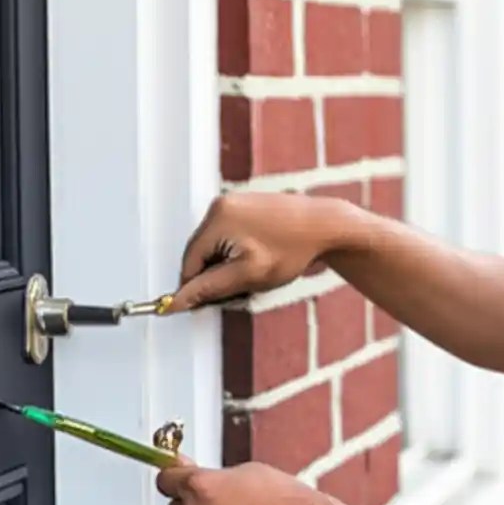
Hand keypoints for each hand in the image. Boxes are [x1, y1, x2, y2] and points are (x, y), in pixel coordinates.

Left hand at [156, 459, 367, 504]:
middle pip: (175, 504)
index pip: (165, 478)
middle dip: (189, 498)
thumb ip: (211, 473)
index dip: (176, 473)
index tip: (180, 470)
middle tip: (215, 493)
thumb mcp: (245, 471)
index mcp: (200, 486)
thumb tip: (190, 471)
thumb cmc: (282, 498)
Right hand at [169, 193, 351, 312]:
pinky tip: (262, 258)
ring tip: (257, 272)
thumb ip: (208, 289)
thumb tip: (175, 301)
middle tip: (243, 289)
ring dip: (229, 266)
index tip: (214, 302)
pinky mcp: (247, 206)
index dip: (198, 288)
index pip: (189, 263)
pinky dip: (239, 253)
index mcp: (217, 218)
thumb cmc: (293, 249)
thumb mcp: (248, 276)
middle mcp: (221, 204)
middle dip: (216, 275)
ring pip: (216, 247)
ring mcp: (234, 202)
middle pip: (201, 254)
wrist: (328, 226)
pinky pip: (230, 236)